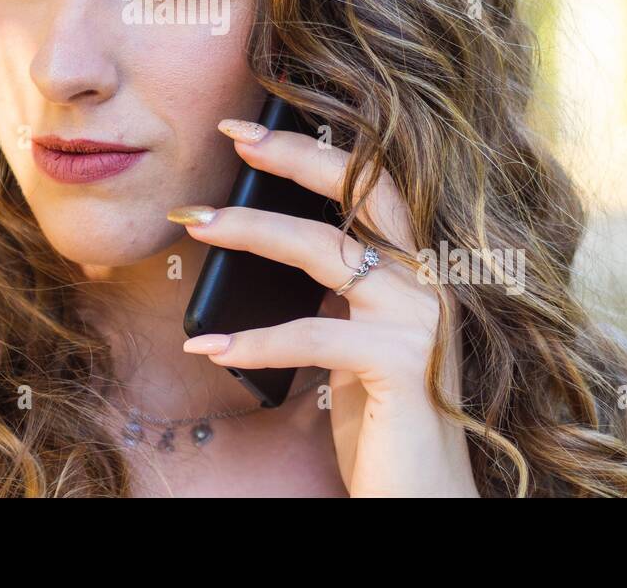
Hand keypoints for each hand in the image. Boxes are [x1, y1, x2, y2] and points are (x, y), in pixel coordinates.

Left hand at [170, 116, 478, 497]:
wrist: (424, 497)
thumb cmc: (383, 415)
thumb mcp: (352, 335)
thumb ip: (335, 289)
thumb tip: (269, 240)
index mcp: (417, 266)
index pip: (371, 184)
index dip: (310, 149)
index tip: (248, 129)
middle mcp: (430, 278)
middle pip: (363, 189)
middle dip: (294, 155)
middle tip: (230, 136)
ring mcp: (422, 317)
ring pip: (326, 251)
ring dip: (252, 232)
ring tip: (196, 225)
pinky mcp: (401, 362)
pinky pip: (313, 335)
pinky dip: (255, 340)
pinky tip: (210, 346)